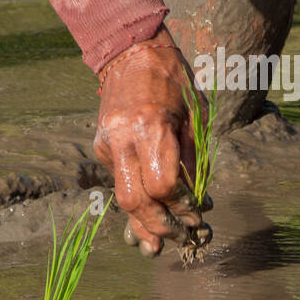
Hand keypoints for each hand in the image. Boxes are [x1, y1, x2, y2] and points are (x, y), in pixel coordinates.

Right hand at [93, 28, 203, 256]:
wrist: (131, 52)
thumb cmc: (173, 81)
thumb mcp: (195, 115)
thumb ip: (194, 159)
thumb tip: (197, 202)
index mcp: (150, 126)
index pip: (163, 185)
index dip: (181, 206)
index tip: (198, 215)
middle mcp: (123, 138)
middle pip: (135, 200)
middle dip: (159, 226)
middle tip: (181, 239)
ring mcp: (107, 144)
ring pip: (121, 198)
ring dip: (142, 225)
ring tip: (159, 247)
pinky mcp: (101, 147)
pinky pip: (119, 182)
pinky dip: (136, 202)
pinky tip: (149, 219)